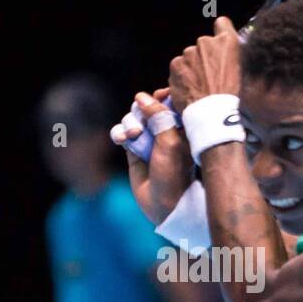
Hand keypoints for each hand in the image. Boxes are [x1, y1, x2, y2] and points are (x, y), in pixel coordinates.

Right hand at [121, 88, 194, 223]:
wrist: (163, 205)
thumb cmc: (174, 174)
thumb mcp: (170, 141)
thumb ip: (158, 115)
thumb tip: (141, 97)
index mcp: (182, 126)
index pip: (171, 100)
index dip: (162, 96)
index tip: (158, 97)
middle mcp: (165, 131)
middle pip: (147, 106)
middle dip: (142, 112)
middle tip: (142, 126)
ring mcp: (149, 140)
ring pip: (133, 118)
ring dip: (130, 124)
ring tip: (133, 136)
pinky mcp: (133, 150)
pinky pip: (121, 132)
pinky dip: (119, 133)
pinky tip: (122, 140)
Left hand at [169, 16, 240, 112]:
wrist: (211, 113)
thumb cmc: (231, 96)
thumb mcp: (243, 73)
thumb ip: (234, 58)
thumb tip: (229, 57)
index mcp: (227, 42)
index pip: (222, 24)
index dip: (220, 33)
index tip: (219, 44)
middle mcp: (206, 42)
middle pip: (203, 45)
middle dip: (204, 57)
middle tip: (210, 77)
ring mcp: (188, 53)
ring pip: (190, 57)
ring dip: (192, 68)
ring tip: (200, 86)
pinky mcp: (176, 64)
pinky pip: (178, 68)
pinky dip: (182, 77)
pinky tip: (190, 89)